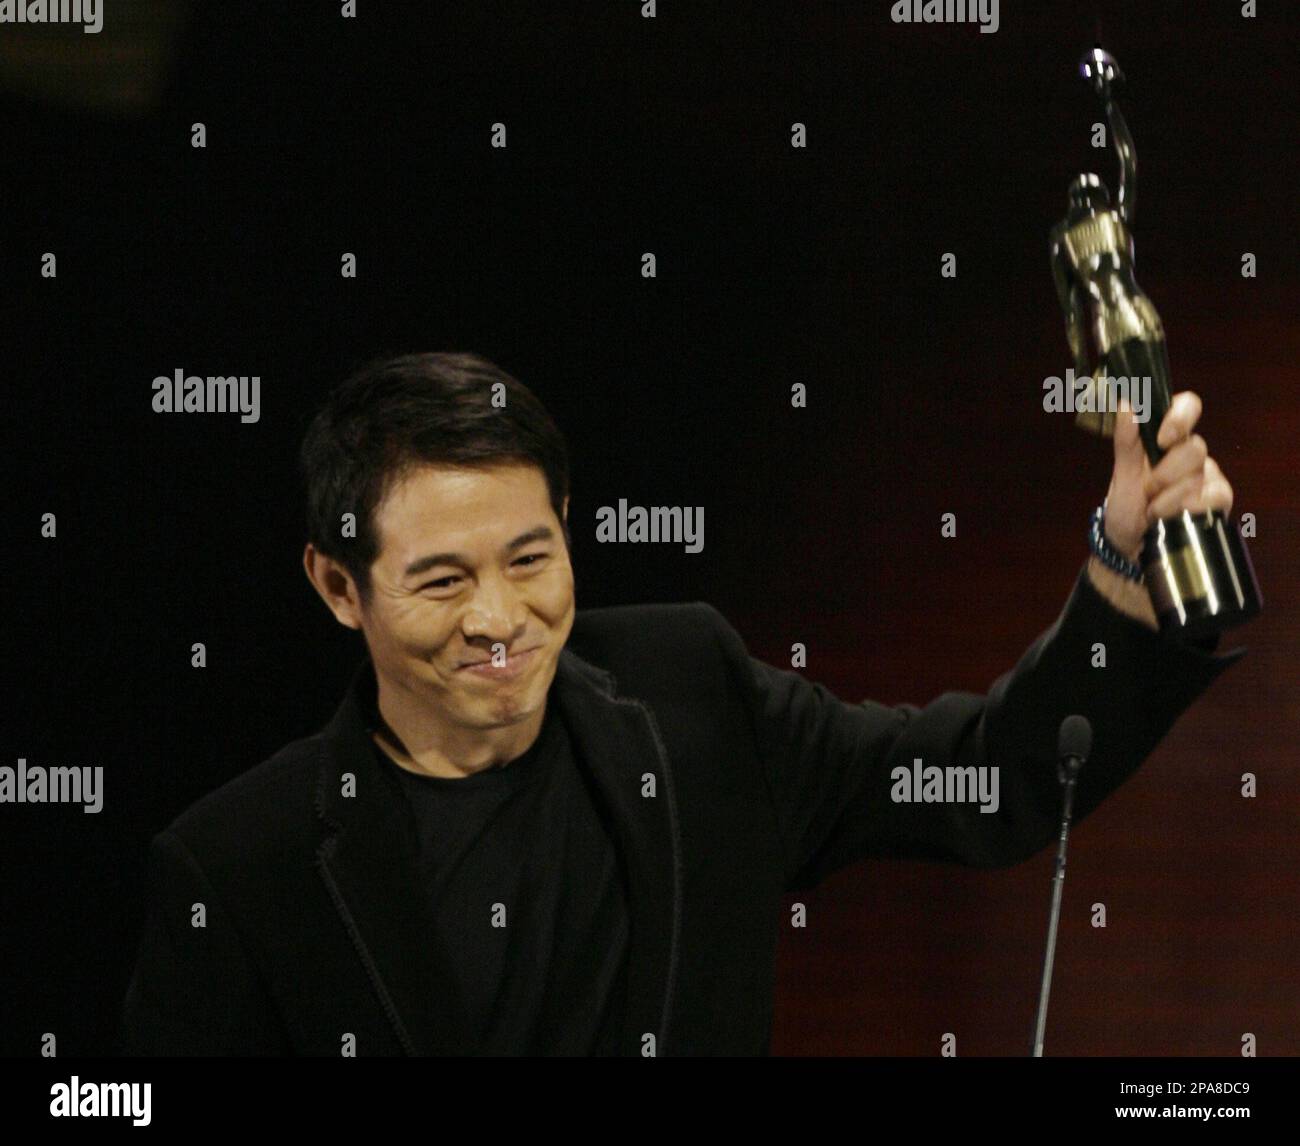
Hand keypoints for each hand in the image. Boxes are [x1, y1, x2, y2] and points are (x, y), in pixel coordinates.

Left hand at [1102, 391, 1233, 561]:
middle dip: (1165, 474)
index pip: (1188, 406)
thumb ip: (1125, 441)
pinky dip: (1190, 508)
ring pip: (1201, 474)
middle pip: (1194, 447)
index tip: (1162, 439)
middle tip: (1148, 491)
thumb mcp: (1121, 475)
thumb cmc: (1126, 507)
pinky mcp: (1218, 499)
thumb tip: (1127, 404)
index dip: (1180, 417)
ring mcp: (1207, 476)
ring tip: (1154, 510)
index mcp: (1167, 438)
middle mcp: (1190, 453)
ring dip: (1170, 497)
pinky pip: (1215, 495)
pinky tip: (1175, 516)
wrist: (1130, 546)